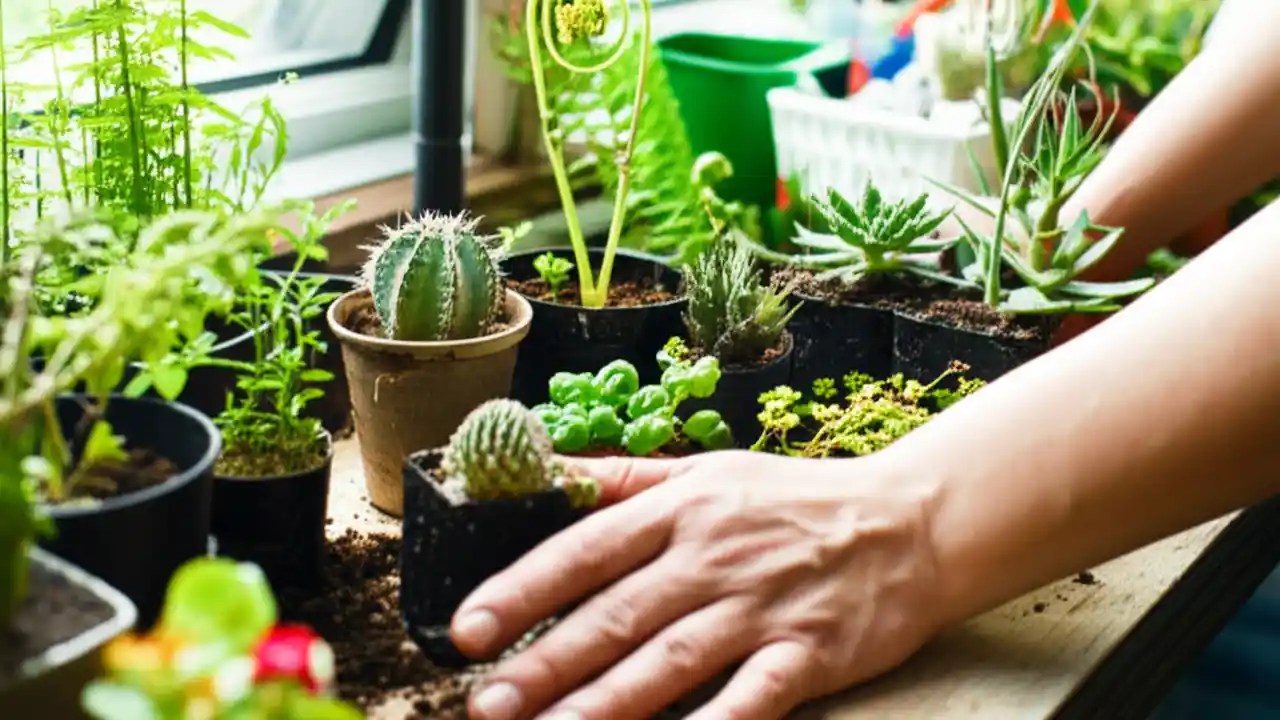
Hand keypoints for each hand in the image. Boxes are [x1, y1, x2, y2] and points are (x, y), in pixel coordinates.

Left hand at [450, 451, 946, 719]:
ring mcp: (762, 607)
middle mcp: (714, 555)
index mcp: (683, 507)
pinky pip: (752, 696)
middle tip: (487, 704)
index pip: (586, 548)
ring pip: (670, 661)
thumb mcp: (710, 470)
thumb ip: (628, 477)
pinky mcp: (809, 653)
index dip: (523, 588)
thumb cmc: (797, 498)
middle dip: (546, 662)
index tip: (469, 629)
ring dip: (605, 704)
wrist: (912, 521)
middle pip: (617, 615)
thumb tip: (549, 469)